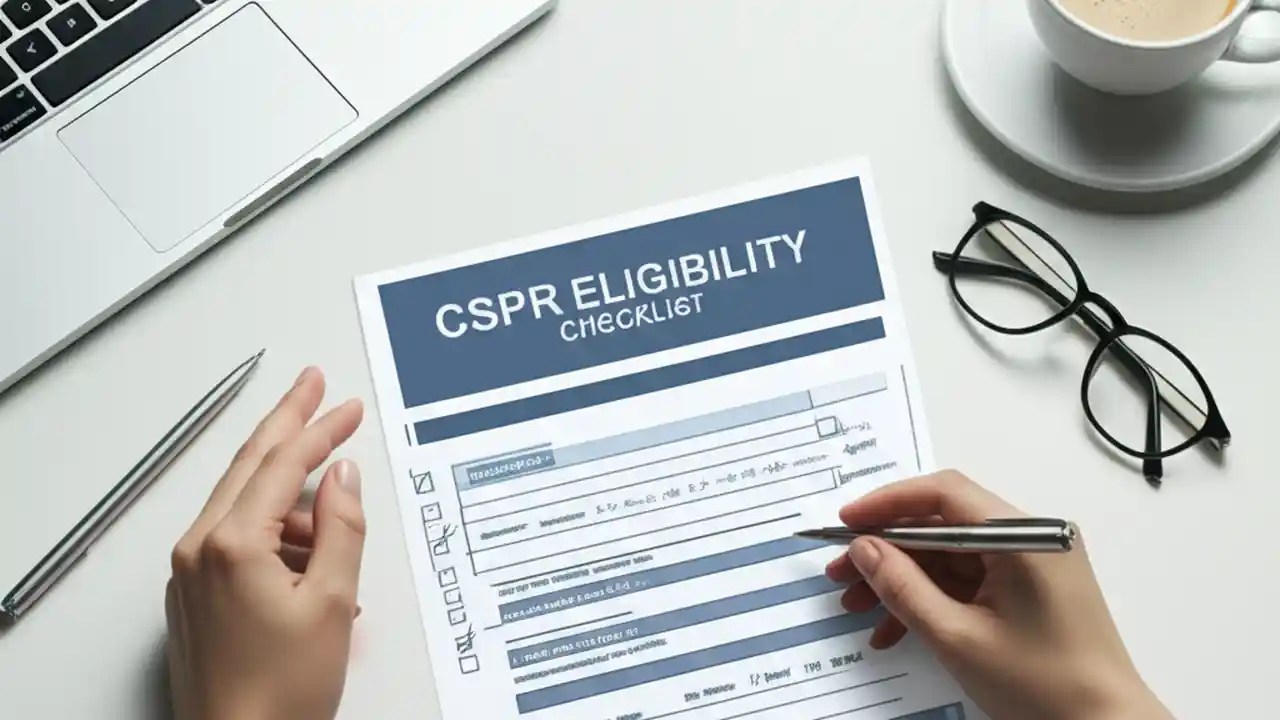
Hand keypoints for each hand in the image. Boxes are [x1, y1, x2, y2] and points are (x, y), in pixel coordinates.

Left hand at [165, 368, 365, 719]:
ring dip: (291, 501)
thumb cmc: (279, 693)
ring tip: (336, 539)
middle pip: (248, 464)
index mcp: (231, 544)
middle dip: (287, 422)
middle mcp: (199, 550)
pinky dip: (276, 537)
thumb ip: (342, 527)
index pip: (281, 464)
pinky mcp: (194, 595)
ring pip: (244, 504)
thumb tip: (342, 475)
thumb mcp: (330, 602)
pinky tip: (311, 566)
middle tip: (313, 386)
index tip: (345, 406)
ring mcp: (190, 572)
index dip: (320, 428)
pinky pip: (237, 540)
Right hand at [826, 471, 1172, 719]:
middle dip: (887, 550)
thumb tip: (863, 549)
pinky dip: (930, 600)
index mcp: (1024, 536)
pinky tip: (894, 628)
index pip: (944, 494)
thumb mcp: (958, 637)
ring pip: (949, 555)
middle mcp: (1032, 538)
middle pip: (943, 524)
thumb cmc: (1045, 687)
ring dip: (902, 580)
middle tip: (840, 573)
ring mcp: (1032, 564)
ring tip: (857, 607)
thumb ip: (904, 587)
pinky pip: (968, 580)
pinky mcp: (1029, 590)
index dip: (887, 503)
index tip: (846, 523)